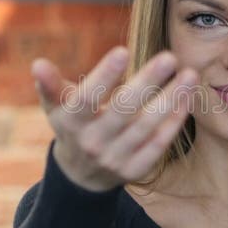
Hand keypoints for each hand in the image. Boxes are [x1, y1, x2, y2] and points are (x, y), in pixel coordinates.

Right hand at [32, 46, 197, 191]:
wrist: (80, 177)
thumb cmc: (72, 126)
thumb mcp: (56, 107)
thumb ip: (50, 85)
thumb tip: (38, 64)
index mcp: (71, 123)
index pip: (86, 98)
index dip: (103, 76)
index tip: (122, 50)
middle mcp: (92, 143)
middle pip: (123, 110)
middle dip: (147, 82)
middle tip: (169, 56)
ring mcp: (115, 159)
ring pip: (147, 127)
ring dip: (171, 99)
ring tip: (189, 74)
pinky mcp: (136, 170)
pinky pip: (160, 144)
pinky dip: (175, 121)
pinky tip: (187, 97)